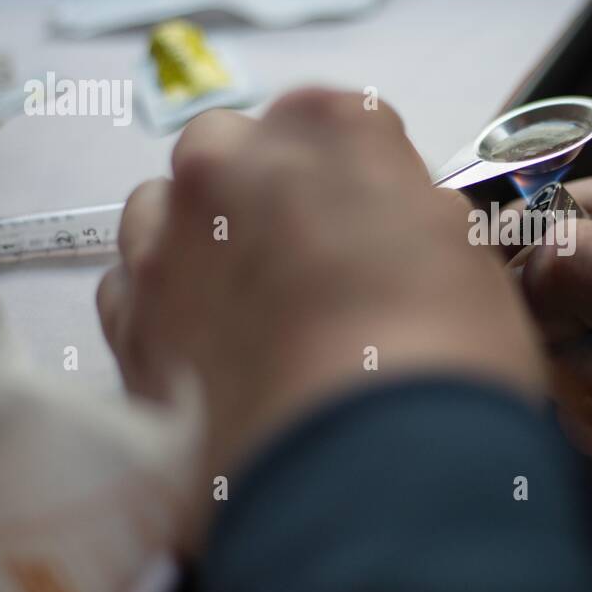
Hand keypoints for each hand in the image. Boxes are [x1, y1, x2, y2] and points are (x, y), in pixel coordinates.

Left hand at [97, 88, 543, 496]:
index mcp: (330, 126)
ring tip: (247, 309)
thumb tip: (392, 235)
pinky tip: (205, 349)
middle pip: (235, 149)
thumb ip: (413, 221)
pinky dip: (161, 302)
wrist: (362, 469)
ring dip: (198, 236)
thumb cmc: (443, 351)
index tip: (381, 226)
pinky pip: (129, 284)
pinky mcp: (125, 320)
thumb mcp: (465, 260)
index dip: (365, 179)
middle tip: (310, 262)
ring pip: (163, 207)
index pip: (344, 123)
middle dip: (263, 189)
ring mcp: (165, 238)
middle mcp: (231, 162)